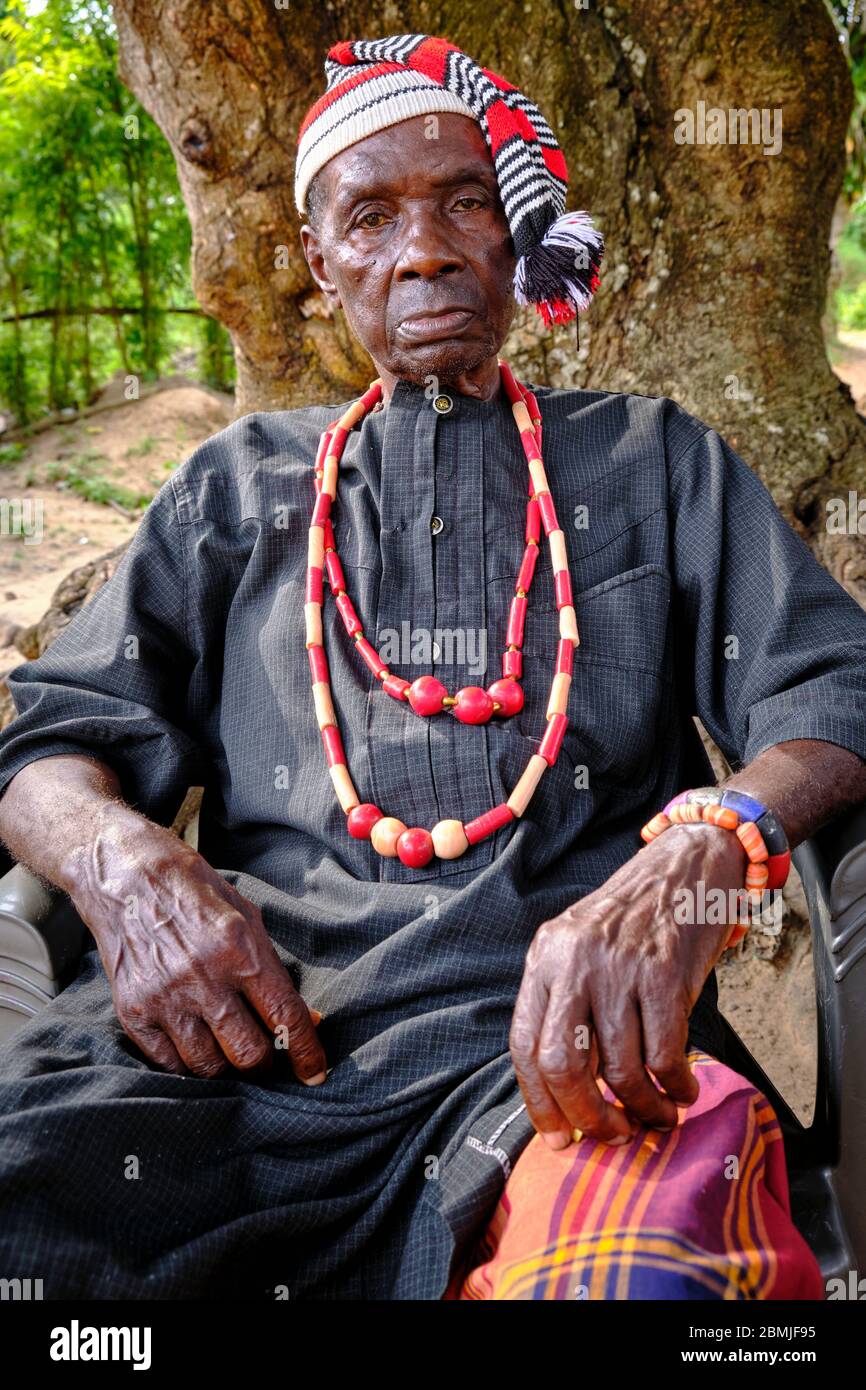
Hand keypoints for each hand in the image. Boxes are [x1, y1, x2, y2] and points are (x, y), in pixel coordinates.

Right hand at [66, 814, 326, 1082]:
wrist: (126, 876)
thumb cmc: (194, 893)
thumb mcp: (245, 917)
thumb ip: (272, 970)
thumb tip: (306, 1019)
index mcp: (239, 949)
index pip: (285, 1016)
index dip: (306, 1052)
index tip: (315, 1073)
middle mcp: (203, 977)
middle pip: (247, 1054)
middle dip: (265, 1064)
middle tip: (265, 1056)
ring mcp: (164, 997)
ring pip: (208, 1066)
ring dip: (226, 1067)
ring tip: (228, 1049)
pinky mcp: (133, 1011)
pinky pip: (168, 1063)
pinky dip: (187, 1062)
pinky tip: (195, 1044)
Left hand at [510, 823, 744, 1147]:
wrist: (685, 867)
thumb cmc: (633, 920)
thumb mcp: (579, 947)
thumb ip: (566, 1002)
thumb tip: (565, 1091)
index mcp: (545, 958)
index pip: (523, 1044)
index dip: (539, 1101)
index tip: (560, 1135)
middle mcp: (575, 962)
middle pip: (562, 1065)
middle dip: (586, 1116)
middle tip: (610, 1134)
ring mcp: (620, 967)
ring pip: (619, 1068)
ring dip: (641, 1109)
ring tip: (655, 1118)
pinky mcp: (666, 974)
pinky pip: (665, 1053)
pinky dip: (674, 1086)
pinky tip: (681, 1091)